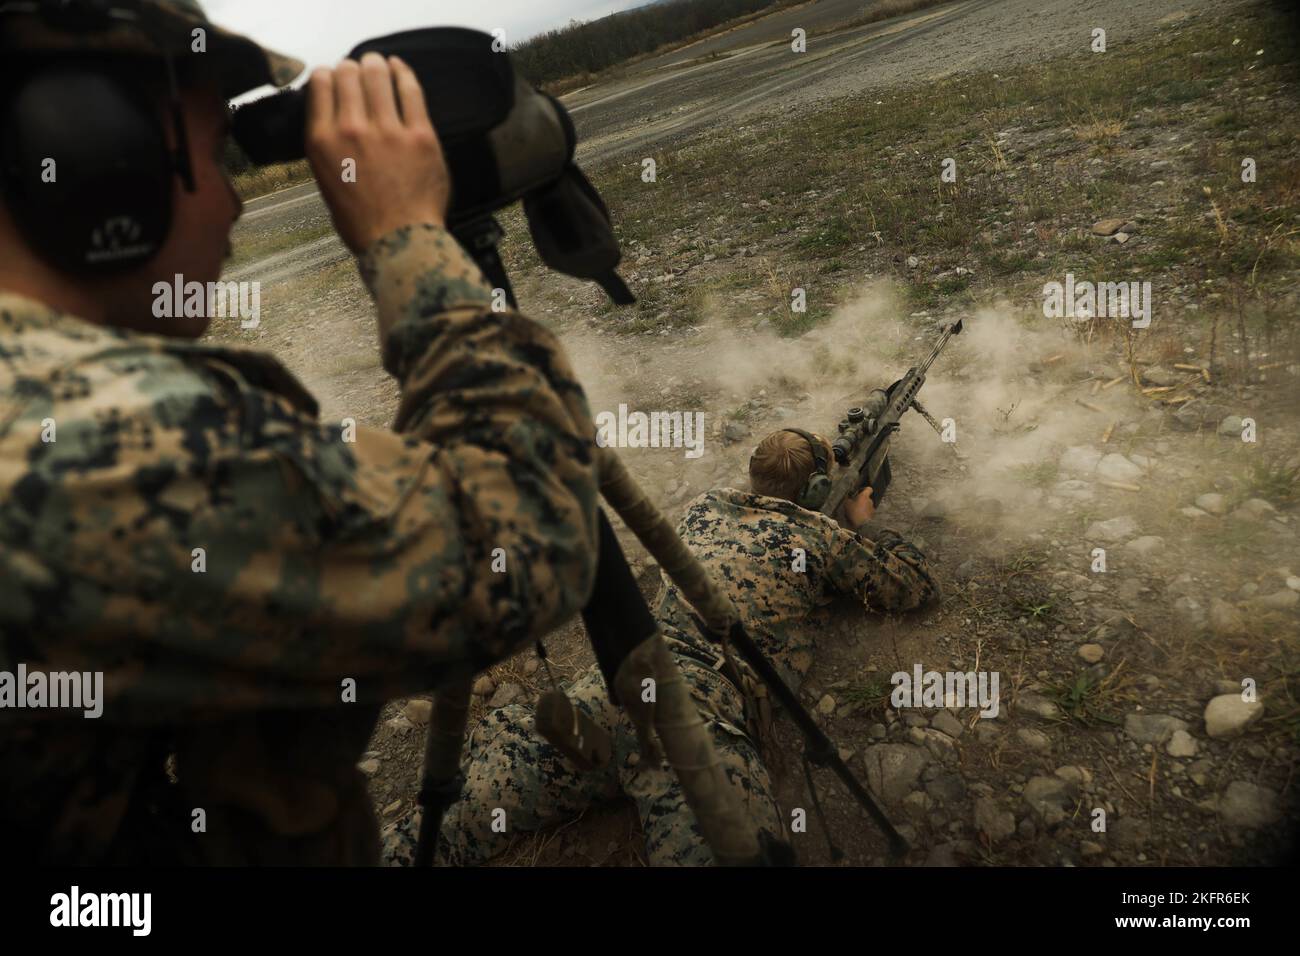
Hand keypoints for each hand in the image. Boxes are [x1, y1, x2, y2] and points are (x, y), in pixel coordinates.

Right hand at [305, 53, 451, 254]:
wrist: (400, 242)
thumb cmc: (363, 222)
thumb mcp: (326, 182)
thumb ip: (329, 147)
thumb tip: (334, 121)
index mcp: (322, 142)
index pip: (320, 85)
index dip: (328, 75)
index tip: (335, 77)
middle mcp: (351, 129)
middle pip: (348, 74)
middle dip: (352, 67)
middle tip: (358, 70)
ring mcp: (387, 130)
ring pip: (378, 75)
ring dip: (376, 64)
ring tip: (379, 64)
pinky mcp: (419, 134)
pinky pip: (410, 90)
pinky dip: (403, 72)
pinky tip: (400, 67)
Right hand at [845, 487, 875, 526]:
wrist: (861, 525)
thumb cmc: (854, 512)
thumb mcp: (847, 504)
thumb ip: (848, 499)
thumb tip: (849, 497)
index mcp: (864, 496)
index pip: (868, 489)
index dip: (864, 489)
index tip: (859, 492)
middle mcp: (870, 501)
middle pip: (866, 498)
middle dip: (861, 500)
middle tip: (854, 504)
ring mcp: (872, 508)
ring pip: (867, 506)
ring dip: (862, 508)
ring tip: (856, 512)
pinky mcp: (872, 515)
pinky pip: (867, 512)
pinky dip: (864, 514)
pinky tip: (858, 517)